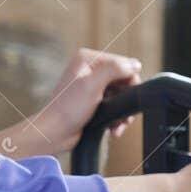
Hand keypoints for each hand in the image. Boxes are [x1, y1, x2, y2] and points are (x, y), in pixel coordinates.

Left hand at [0, 48, 139, 159]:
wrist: (55, 132)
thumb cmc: (69, 108)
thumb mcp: (92, 84)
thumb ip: (114, 69)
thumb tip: (135, 64)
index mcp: (88, 59)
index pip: (122, 63)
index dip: (129, 80)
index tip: (128, 96)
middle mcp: (90, 69)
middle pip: (123, 80)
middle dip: (126, 99)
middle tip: (126, 116)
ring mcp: (92, 86)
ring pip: (121, 95)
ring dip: (123, 112)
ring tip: (119, 125)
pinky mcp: (94, 102)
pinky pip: (114, 106)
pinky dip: (116, 118)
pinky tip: (114, 129)